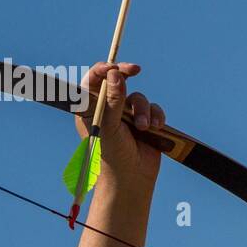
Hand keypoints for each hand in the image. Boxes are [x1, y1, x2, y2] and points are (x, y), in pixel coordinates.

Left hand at [75, 62, 164, 195]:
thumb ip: (112, 100)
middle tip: (135, 69)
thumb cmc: (112, 155)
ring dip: (142, 110)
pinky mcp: (144, 122)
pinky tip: (155, 129)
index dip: (102, 70)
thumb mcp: (109, 126)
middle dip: (126, 74)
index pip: (93, 81)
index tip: (114, 68)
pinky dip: (155, 116)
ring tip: (143, 127)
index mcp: (90, 109)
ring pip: (137, 97)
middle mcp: (108, 109)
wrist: (132, 179)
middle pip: (116, 80)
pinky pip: (153, 108)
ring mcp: (126, 115)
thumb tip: (114, 74)